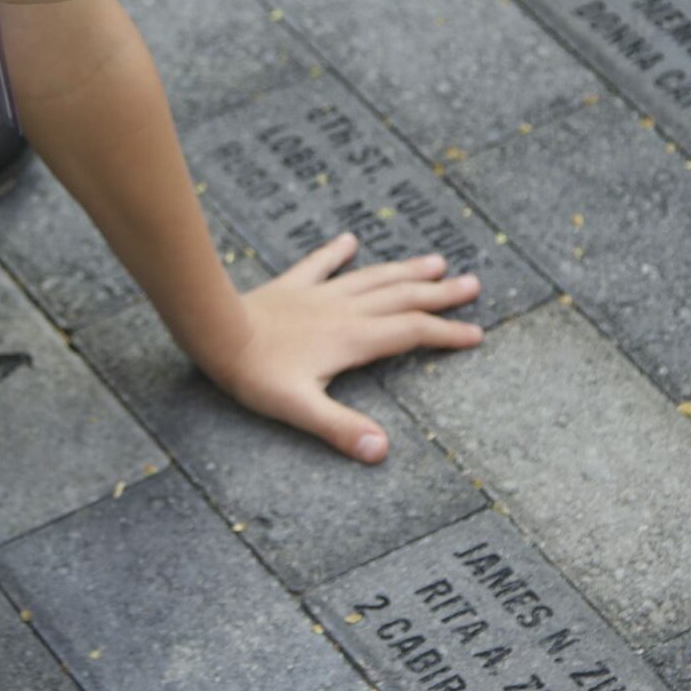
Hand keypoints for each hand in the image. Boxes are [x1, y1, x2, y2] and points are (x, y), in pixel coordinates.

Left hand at [199, 231, 482, 461]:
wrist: (214, 331)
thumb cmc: (255, 374)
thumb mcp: (300, 408)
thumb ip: (341, 427)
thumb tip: (381, 451)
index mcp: (353, 339)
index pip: (411, 333)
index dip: (445, 334)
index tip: (475, 334)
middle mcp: (344, 311)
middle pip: (402, 298)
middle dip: (439, 294)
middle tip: (473, 285)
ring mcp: (318, 295)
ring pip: (372, 278)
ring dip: (405, 270)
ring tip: (436, 261)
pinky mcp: (291, 286)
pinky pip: (320, 264)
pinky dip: (337, 252)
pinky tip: (350, 240)